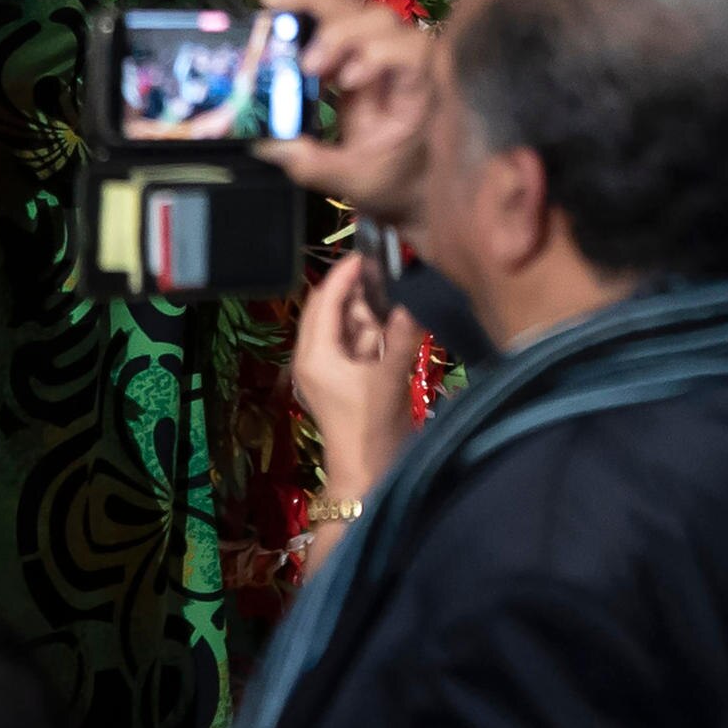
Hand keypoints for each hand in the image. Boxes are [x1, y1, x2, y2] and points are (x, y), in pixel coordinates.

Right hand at [262, 0, 445, 218]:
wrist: (401, 183)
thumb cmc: (394, 182)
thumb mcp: (358, 182)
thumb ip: (318, 166)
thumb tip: (274, 146)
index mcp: (418, 90)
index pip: (413, 50)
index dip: (380, 53)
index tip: (346, 82)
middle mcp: (400, 59)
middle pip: (377, 20)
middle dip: (337, 31)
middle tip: (304, 63)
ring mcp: (373, 50)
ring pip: (352, 10)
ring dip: (313, 8)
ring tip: (274, 13)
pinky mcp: (348, 51)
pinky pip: (328, 19)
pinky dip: (301, 12)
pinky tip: (274, 18)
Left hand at [291, 247, 424, 507]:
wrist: (367, 476)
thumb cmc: (370, 428)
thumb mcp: (388, 378)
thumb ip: (400, 336)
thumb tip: (412, 301)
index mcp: (315, 354)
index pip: (325, 300)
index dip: (344, 274)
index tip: (367, 252)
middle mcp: (316, 358)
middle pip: (332, 310)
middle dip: (357, 289)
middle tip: (386, 267)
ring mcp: (330, 371)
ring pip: (346, 327)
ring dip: (368, 310)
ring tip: (396, 288)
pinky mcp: (346, 382)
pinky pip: (357, 345)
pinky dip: (373, 331)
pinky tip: (396, 319)